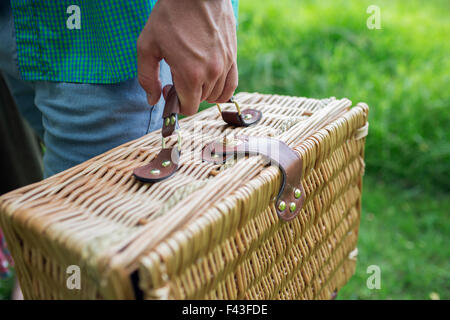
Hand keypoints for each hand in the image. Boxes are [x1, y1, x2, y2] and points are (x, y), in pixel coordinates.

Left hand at [137, 0, 237, 114]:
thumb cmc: (169, 16)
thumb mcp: (147, 46)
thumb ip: (147, 78)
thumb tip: (153, 101)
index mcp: (190, 74)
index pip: (189, 108)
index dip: (176, 103)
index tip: (169, 88)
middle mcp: (211, 73)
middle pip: (201, 101)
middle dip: (187, 94)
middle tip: (177, 75)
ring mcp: (225, 65)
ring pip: (216, 94)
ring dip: (202, 90)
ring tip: (192, 73)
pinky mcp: (233, 57)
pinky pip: (231, 85)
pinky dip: (221, 89)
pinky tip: (210, 79)